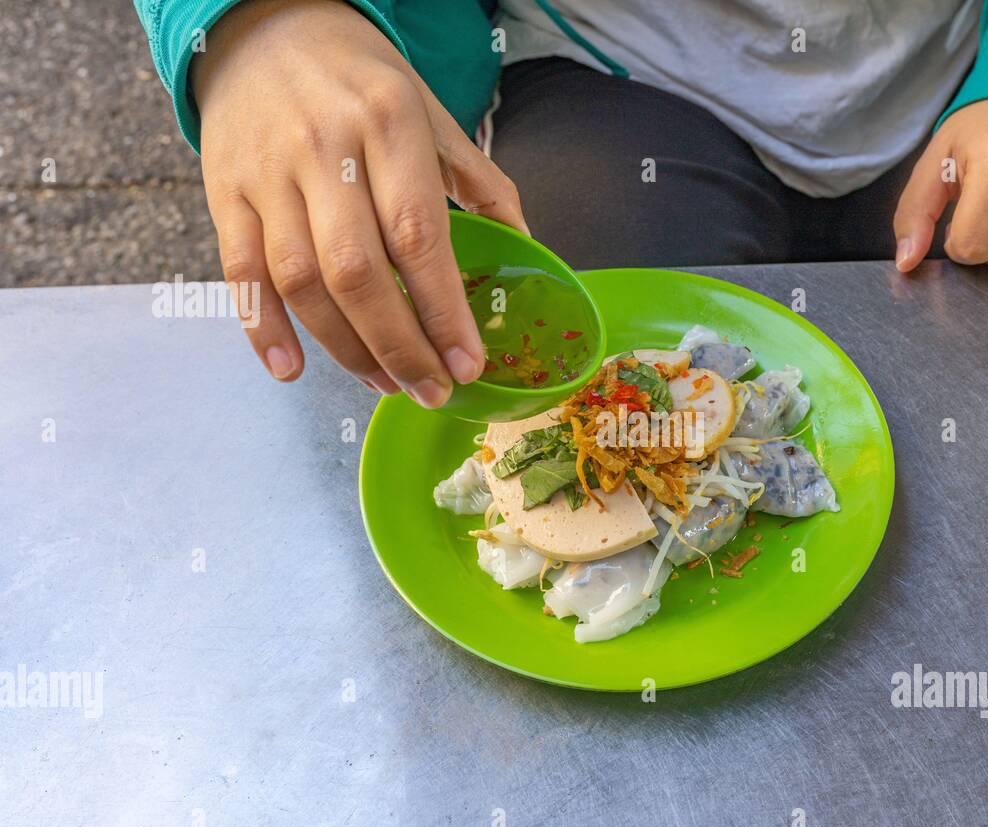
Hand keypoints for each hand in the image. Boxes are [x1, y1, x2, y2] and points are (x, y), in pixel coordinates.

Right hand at [192, 0, 526, 404]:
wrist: (265, 22)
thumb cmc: (361, 80)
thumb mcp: (431, 112)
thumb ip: (480, 182)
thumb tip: (528, 250)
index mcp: (388, 123)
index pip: (419, 235)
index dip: (444, 311)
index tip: (468, 363)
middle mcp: (323, 148)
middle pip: (358, 272)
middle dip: (400, 346)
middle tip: (431, 390)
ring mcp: (266, 171)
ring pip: (301, 281)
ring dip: (345, 348)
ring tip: (384, 383)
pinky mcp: (222, 190)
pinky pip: (239, 273)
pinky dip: (263, 329)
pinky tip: (293, 370)